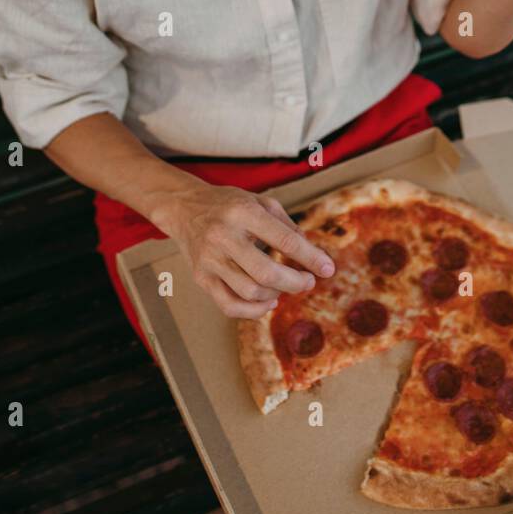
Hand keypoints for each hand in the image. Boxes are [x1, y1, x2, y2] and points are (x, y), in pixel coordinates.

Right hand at [148, 183, 335, 319]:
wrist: (184, 208)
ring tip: (285, 286)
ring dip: (277, 295)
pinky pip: (230, 306)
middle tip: (309, 282)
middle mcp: (224, 236)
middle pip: (267, 273)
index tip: (328, 269)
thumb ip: (287, 226)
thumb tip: (312, 254)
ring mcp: (210, 260)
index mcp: (243, 212)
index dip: (311, 257)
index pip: (285, 240)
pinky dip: (254, 311)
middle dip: (296, 283)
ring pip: (250, 292)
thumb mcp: (260, 202)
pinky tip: (268, 302)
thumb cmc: (228, 204)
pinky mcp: (201, 277)